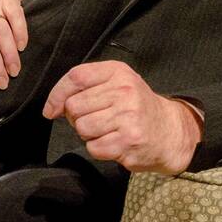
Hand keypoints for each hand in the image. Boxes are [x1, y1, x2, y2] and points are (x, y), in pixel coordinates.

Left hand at [42, 61, 201, 173]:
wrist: (170, 130)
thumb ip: (85, 87)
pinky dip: (99, 149)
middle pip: (74, 106)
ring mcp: (127, 116)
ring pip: (82, 128)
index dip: (57, 94)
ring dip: (89, 135)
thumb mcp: (117, 83)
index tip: (52, 109)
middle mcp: (125, 90)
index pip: (76, 77)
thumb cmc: (136, 107)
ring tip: (108, 130)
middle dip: (78, 118)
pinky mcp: (128, 140)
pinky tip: (115, 142)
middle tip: (98, 119)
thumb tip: (52, 108)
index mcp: (118, 72)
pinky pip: (93, 147)